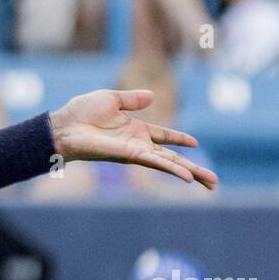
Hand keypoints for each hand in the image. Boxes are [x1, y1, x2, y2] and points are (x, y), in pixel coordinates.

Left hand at [49, 90, 217, 189]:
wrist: (65, 125)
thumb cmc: (82, 113)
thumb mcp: (112, 98)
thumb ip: (132, 99)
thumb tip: (152, 96)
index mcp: (135, 130)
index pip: (163, 136)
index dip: (179, 139)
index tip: (195, 143)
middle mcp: (138, 144)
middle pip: (172, 158)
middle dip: (193, 169)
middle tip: (212, 181)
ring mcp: (136, 152)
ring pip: (170, 164)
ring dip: (191, 173)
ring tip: (211, 183)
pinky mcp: (130, 155)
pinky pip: (156, 162)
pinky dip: (173, 170)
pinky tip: (188, 177)